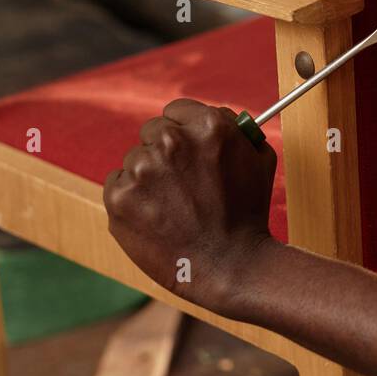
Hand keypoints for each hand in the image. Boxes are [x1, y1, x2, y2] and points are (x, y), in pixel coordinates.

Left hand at [104, 98, 276, 314]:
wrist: (230, 265)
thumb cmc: (248, 213)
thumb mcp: (259, 159)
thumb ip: (237, 130)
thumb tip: (218, 116)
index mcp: (207, 125)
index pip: (176, 111)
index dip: (184, 132)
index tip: (187, 151)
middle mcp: (171, 141)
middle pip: (152, 132)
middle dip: (165, 153)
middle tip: (180, 183)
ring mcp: (141, 168)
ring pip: (135, 159)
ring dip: (148, 177)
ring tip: (172, 207)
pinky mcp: (118, 197)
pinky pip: (117, 184)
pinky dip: (131, 199)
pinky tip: (155, 217)